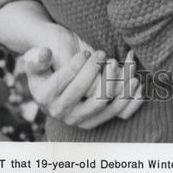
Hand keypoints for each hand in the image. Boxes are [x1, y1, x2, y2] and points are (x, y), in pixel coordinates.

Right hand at [19, 23, 143, 127]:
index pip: (66, 81)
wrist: (53, 79)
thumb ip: (37, 57)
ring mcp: (80, 119)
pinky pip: (117, 113)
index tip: (85, 51)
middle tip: (103, 53)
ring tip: (123, 64)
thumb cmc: (46, 63)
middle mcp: (62, 113)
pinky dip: (130, 100)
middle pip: (88, 94)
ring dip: (119, 85)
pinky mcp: (96, 120)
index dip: (78, 65)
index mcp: (45, 98)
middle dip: (98, 72)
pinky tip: (137, 83)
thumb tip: (44, 53)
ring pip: (105, 105)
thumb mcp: (35, 58)